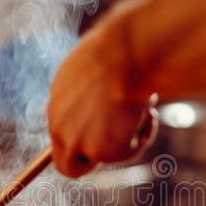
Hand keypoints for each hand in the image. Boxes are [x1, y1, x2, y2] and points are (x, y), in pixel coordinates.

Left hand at [47, 0, 156, 176]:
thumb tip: (114, 74)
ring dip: (122, 143)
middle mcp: (59, 123)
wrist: (128, 51)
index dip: (81, 133)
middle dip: (92, 156)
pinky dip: (142, 136)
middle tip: (120, 137)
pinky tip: (148, 111)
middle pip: (66, 163)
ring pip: (96, 162)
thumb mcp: (102, 59)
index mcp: (57, 97)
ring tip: (141, 111)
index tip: (103, 128)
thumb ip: (99, 80)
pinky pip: (127, 152)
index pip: (61, 128)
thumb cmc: (121, 41)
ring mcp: (78, 141)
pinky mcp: (102, 151)